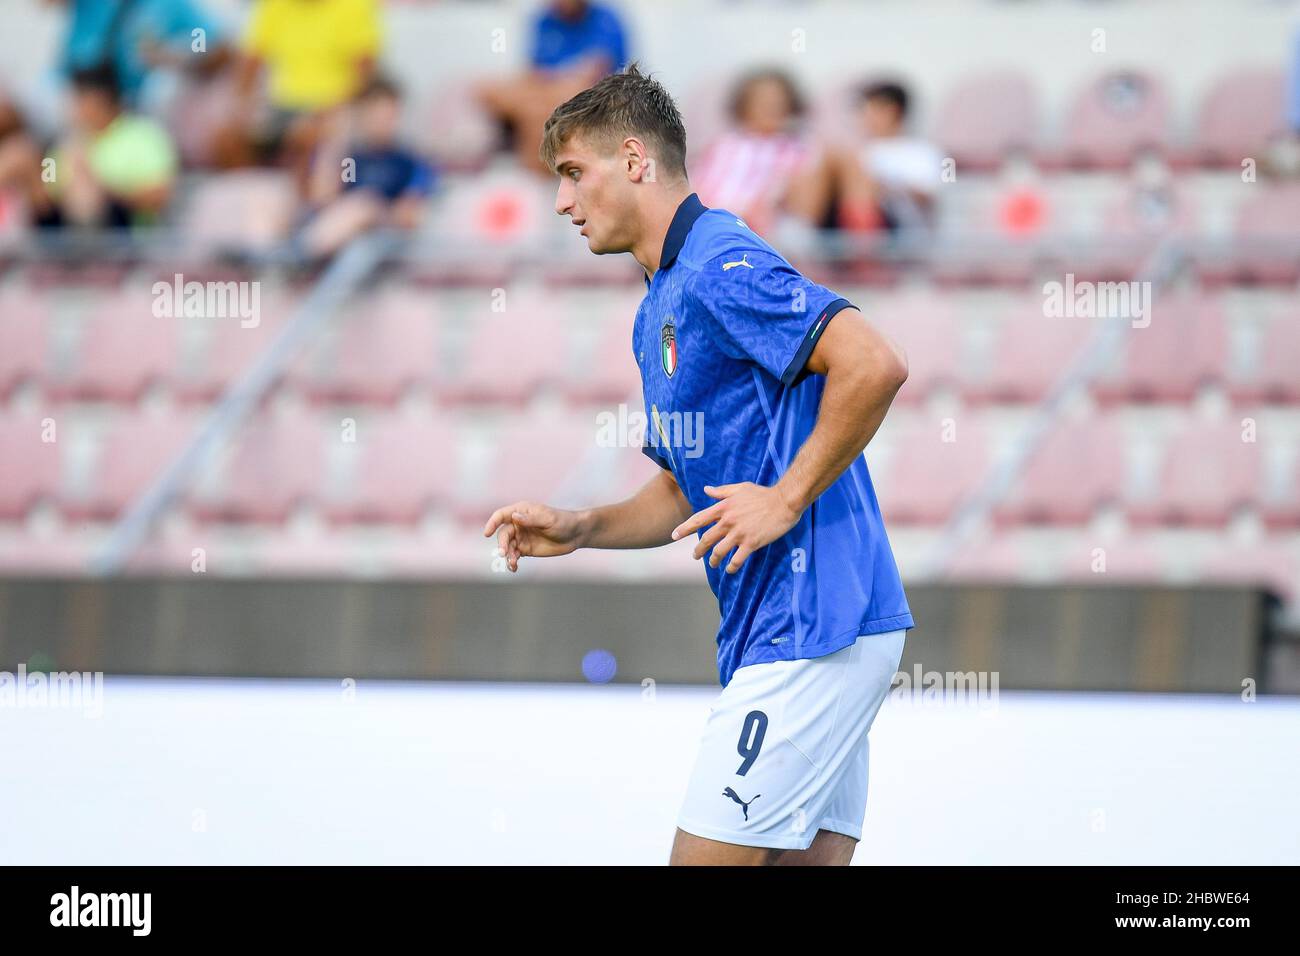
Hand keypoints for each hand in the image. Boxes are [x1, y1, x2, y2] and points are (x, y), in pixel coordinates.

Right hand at [483, 501, 585, 571]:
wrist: (575, 534)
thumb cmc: (563, 521)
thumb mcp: (548, 519)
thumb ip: (531, 519)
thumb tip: (514, 517)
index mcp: (521, 511)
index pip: (501, 515)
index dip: (492, 523)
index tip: (487, 533)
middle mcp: (517, 524)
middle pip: (503, 534)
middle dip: (502, 544)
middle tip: (504, 554)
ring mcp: (521, 537)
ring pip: (507, 547)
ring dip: (507, 555)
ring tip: (512, 563)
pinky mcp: (525, 549)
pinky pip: (514, 555)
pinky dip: (512, 562)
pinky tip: (514, 568)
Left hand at [671, 482, 801, 573]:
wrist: (784, 501)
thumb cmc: (763, 493)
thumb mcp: (740, 488)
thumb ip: (721, 491)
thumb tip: (706, 490)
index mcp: (723, 507)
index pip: (698, 519)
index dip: (684, 528)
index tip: (674, 535)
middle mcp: (728, 521)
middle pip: (706, 539)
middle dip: (698, 550)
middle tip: (695, 555)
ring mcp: (739, 534)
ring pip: (719, 552)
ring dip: (713, 560)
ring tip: (712, 564)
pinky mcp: (751, 543)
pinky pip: (737, 560)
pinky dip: (732, 567)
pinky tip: (730, 570)